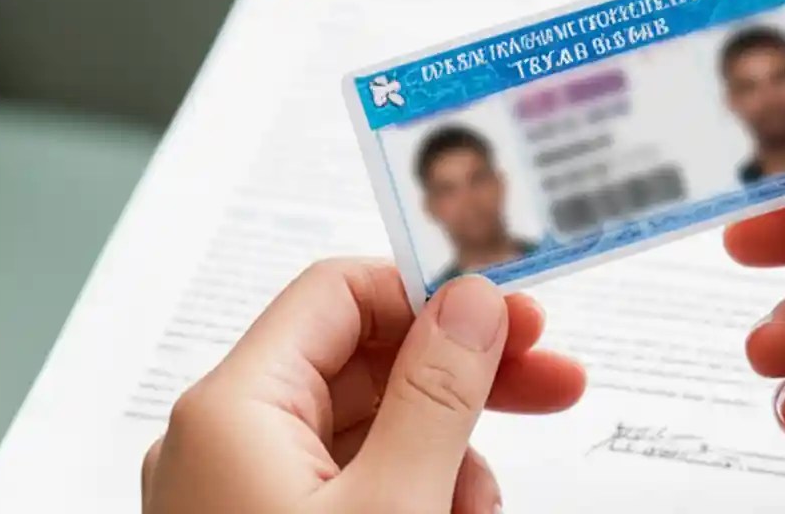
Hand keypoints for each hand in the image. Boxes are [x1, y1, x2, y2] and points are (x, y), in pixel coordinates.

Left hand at [141, 258, 585, 512]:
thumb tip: (473, 299)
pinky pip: (360, 481)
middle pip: (366, 359)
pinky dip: (419, 492)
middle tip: (554, 379)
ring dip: (450, 451)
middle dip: (465, 375)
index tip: (516, 316)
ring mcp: (248, 491)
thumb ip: (439, 393)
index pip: (340, 294)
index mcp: (235, 410)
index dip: (433, 293)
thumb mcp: (396, 510)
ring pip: (372, 424)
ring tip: (483, 507)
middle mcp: (230, 440)